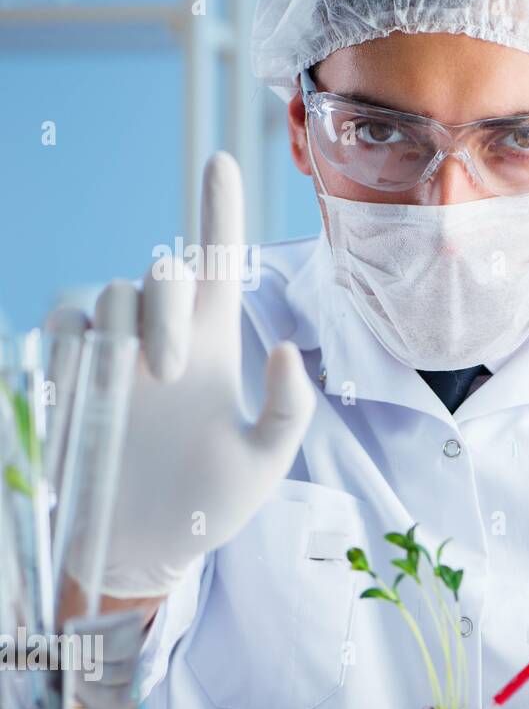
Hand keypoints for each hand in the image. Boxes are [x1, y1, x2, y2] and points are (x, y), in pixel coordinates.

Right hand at [56, 152, 314, 598]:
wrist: (142, 548)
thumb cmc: (207, 508)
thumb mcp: (263, 466)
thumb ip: (287, 411)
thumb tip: (284, 347)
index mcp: (214, 345)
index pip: (216, 263)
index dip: (217, 210)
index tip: (222, 160)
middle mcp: (163, 338)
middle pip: (158, 273)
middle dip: (163, 305)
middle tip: (169, 369)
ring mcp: (113, 355)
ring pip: (109, 295)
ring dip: (123, 325)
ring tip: (135, 381)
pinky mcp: (71, 377)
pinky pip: (60, 330)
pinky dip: (71, 341)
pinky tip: (86, 375)